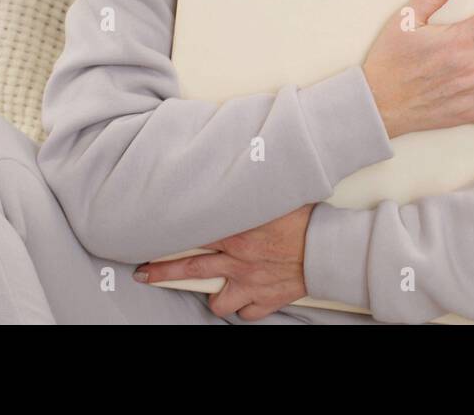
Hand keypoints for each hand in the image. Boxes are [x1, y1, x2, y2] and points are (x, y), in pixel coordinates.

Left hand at [133, 203, 314, 320]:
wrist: (328, 247)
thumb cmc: (304, 217)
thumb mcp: (272, 195)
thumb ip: (248, 187)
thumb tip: (233, 160)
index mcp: (235, 233)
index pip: (191, 234)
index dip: (168, 235)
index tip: (150, 235)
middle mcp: (238, 261)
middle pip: (191, 270)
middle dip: (164, 273)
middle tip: (145, 274)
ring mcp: (251, 283)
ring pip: (218, 300)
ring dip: (213, 297)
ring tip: (210, 290)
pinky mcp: (268, 298)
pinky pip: (248, 312)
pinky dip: (245, 308)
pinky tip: (244, 300)